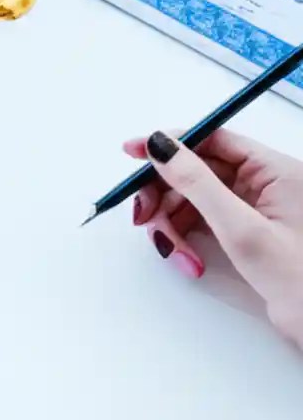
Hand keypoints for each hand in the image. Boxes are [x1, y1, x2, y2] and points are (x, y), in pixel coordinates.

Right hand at [127, 130, 302, 346]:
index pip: (214, 140)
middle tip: (143, 217)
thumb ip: (198, 184)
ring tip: (176, 252)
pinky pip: (202, 223)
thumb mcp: (241, 228)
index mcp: (276, 170)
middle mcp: (266, 183)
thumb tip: (162, 148)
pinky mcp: (246, 232)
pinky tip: (190, 261)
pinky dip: (186, 240)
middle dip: (165, 195)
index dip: (171, 145)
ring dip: (173, 225)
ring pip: (194, 200)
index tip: (133, 152)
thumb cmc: (299, 279)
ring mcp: (254, 208)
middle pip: (197, 172)